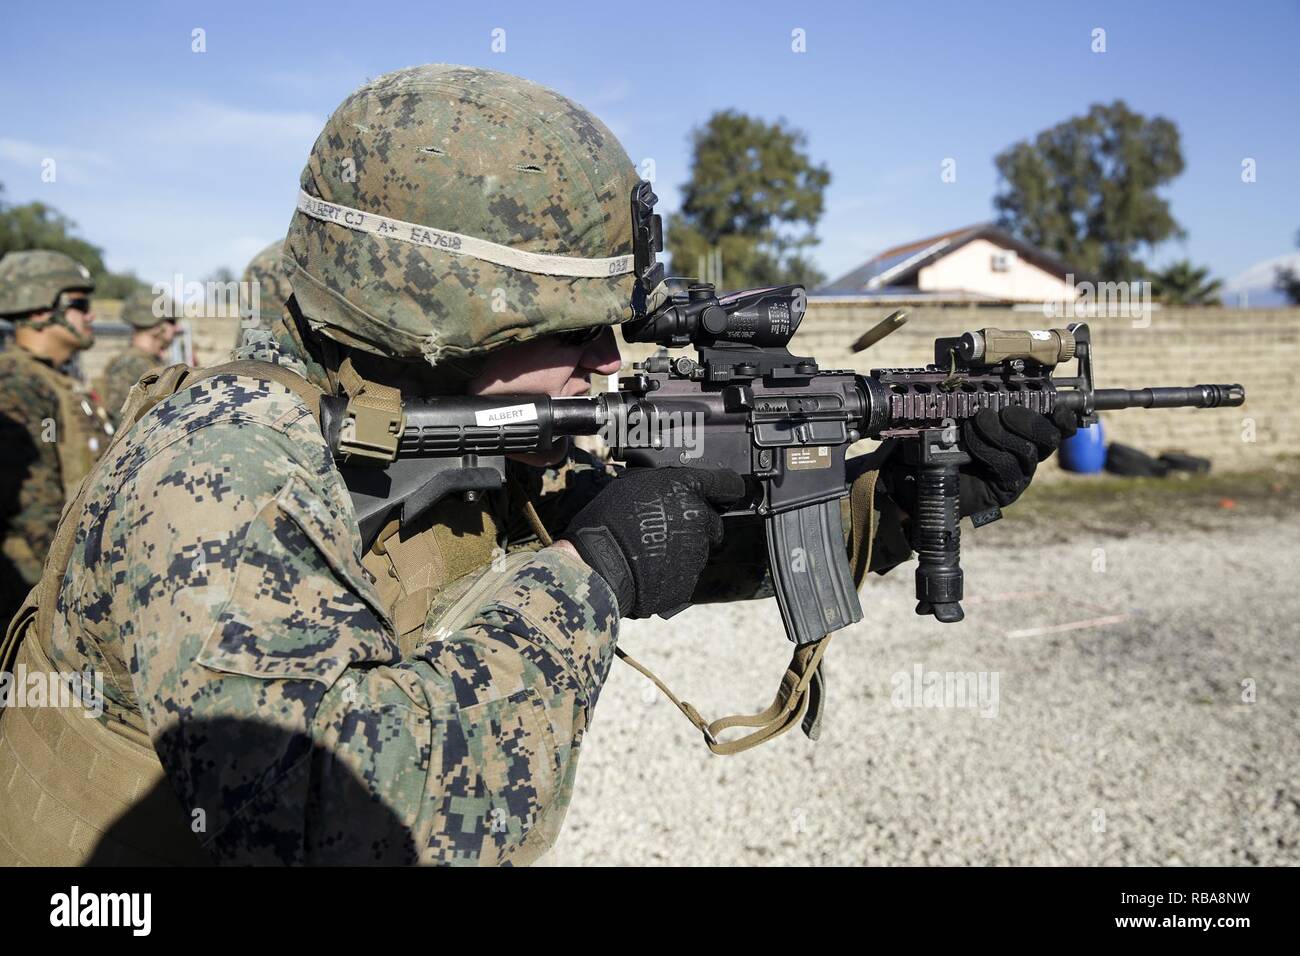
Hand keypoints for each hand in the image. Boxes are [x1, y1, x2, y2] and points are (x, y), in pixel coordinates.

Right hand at [558, 467, 744, 617]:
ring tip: (649, 552)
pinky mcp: (690, 581)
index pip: (728, 484)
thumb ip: (662, 485)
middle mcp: (699, 519)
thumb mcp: (632, 485)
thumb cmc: (608, 521)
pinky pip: (686, 574)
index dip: (725, 488)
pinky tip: (648, 569)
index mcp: (687, 489)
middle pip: (712, 521)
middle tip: (666, 529)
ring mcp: (697, 553)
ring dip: (681, 549)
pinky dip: (672, 572)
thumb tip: (670, 487)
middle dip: (696, 525)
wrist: (598, 566)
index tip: (721, 493)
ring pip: (698, 549)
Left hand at [884, 406, 1076, 517]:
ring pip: (1028, 452)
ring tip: (978, 422)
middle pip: (1049, 437)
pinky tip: (970, 442)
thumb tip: (991, 375)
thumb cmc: (942, 441)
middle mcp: (1026, 454)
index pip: (1058, 425)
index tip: (1054, 405)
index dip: (1062, 415)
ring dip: (1001, 432)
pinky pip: (1007, 468)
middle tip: (1005, 411)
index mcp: (1023, 433)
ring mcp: (1017, 475)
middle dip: (1029, 420)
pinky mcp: (1004, 491)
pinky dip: (989, 450)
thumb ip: (982, 401)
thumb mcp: (961, 415)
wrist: (919, 476)